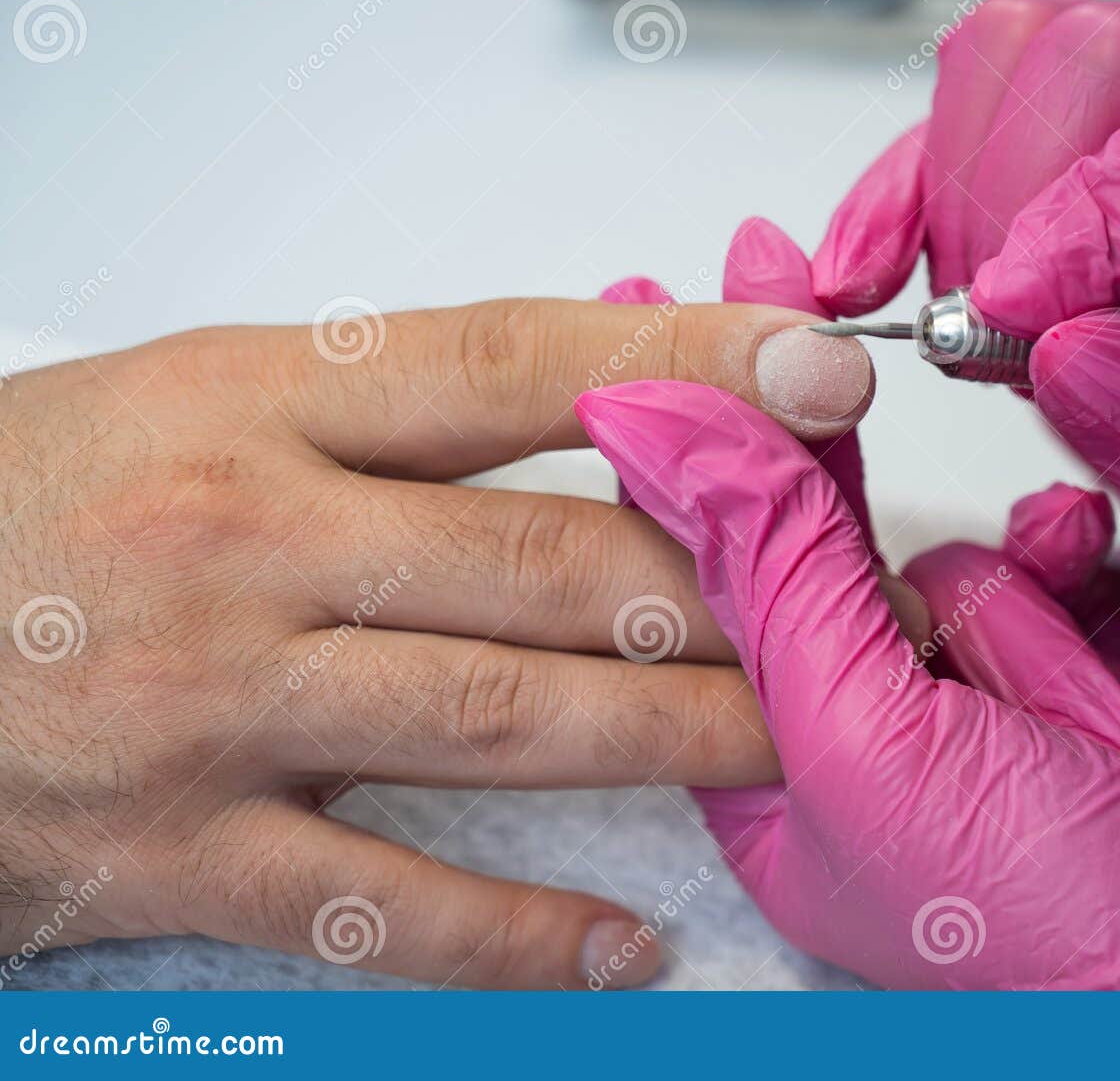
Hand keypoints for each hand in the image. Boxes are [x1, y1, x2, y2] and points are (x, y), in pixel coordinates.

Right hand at [0, 291, 874, 988]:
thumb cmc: (26, 508)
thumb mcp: (192, 400)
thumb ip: (388, 408)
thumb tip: (598, 387)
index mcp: (251, 404)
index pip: (508, 365)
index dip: (680, 366)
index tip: (817, 370)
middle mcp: (248, 543)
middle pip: (542, 558)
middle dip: (720, 583)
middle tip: (846, 598)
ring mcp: (215, 707)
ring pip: (502, 720)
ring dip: (674, 733)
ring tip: (798, 741)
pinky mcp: (179, 855)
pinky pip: (385, 909)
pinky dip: (521, 937)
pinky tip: (630, 946)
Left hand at [578, 230, 1119, 988]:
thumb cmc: (1076, 928)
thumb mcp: (880, 744)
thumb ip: (771, 577)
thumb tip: (658, 435)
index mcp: (773, 780)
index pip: (697, 579)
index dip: (677, 448)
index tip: (647, 324)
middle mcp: (858, 743)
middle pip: (804, 550)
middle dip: (815, 458)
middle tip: (775, 282)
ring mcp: (964, 712)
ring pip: (934, 559)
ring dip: (996, 581)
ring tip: (1048, 657)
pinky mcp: (1060, 683)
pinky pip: (1037, 578)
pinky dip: (1073, 576)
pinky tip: (1104, 603)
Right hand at [813, 0, 1119, 594]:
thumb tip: (1070, 352)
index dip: (1111, 206)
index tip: (1030, 313)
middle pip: (1094, 62)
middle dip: (1013, 208)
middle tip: (1001, 338)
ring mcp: (1114, 114)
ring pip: (1004, 66)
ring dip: (953, 206)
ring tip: (976, 329)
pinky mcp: (1023, 148)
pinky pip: (933, 127)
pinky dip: (883, 207)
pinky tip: (865, 282)